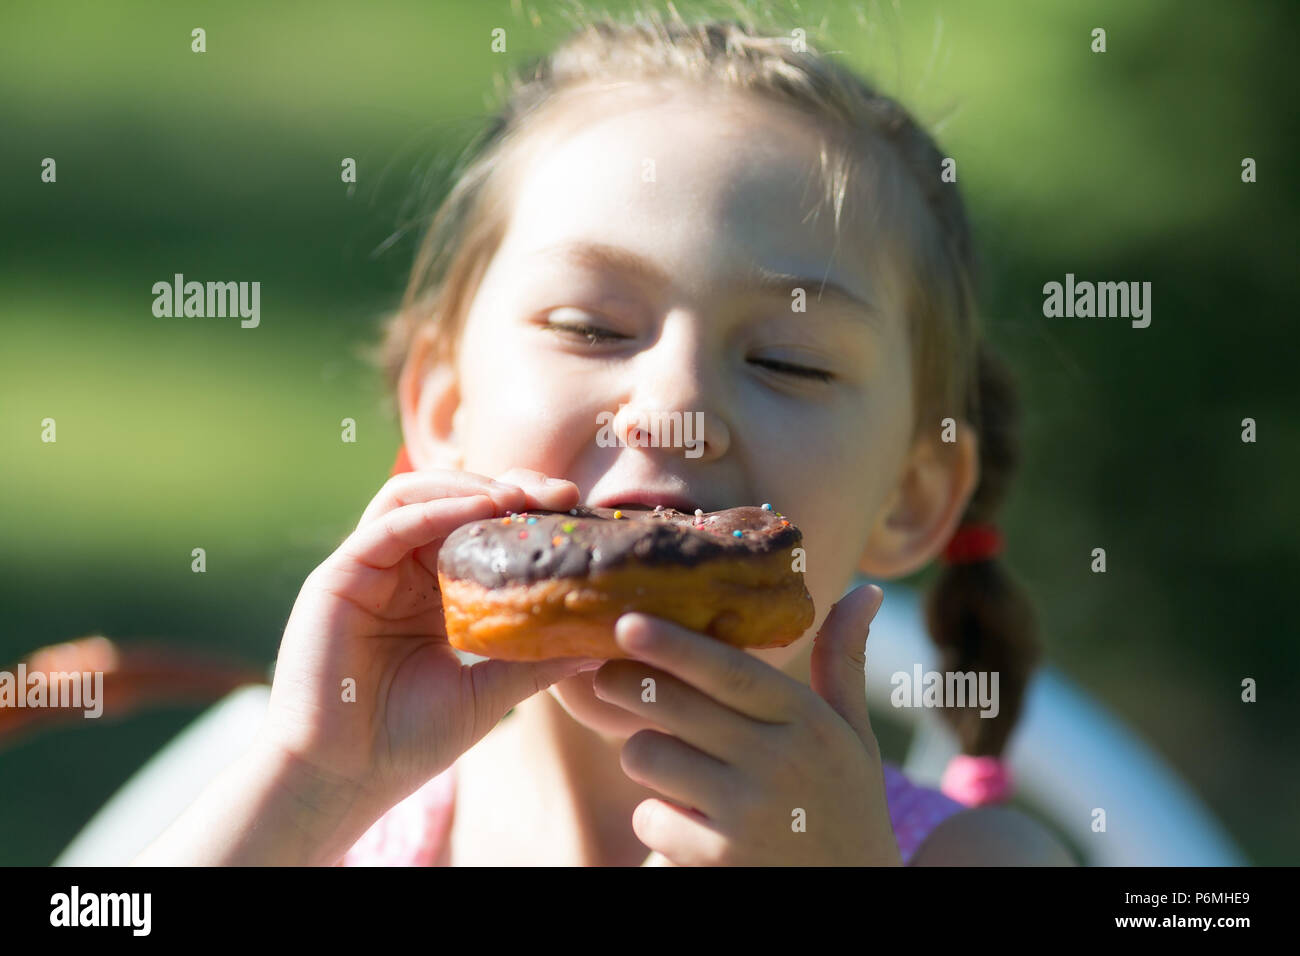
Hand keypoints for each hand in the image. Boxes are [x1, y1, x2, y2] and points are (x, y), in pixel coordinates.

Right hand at [262, 467, 600, 814]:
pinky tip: (481, 508)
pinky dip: (438, 508)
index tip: (575, 512)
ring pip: (415, 495)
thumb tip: (604, 645)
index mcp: (430, 593)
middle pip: (450, 500)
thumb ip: (538, 662)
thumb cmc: (407, 743)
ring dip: (471, 486)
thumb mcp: (489, 693)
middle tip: (560, 493)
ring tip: (520, 496)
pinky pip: (389, 524)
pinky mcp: (339, 576)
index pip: (477, 529)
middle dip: (508, 488)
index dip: (524, 513)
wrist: (342, 780)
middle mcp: (398, 573)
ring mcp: (366, 570)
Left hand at [594, 585, 901, 865]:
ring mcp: (746, 814)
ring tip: (670, 762)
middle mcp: (777, 761)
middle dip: (624, 683)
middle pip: (671, 705)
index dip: (673, 644)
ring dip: (644, 755)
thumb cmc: (846, 803)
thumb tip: (867, 589)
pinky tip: (688, 822)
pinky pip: (650, 816)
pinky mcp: (720, 860)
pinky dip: (658, 817)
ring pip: (647, 756)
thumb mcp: (853, 735)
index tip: (626, 622)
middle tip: (608, 677)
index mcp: (806, 719)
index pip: (729, 671)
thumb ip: (843, 662)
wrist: (856, 897)